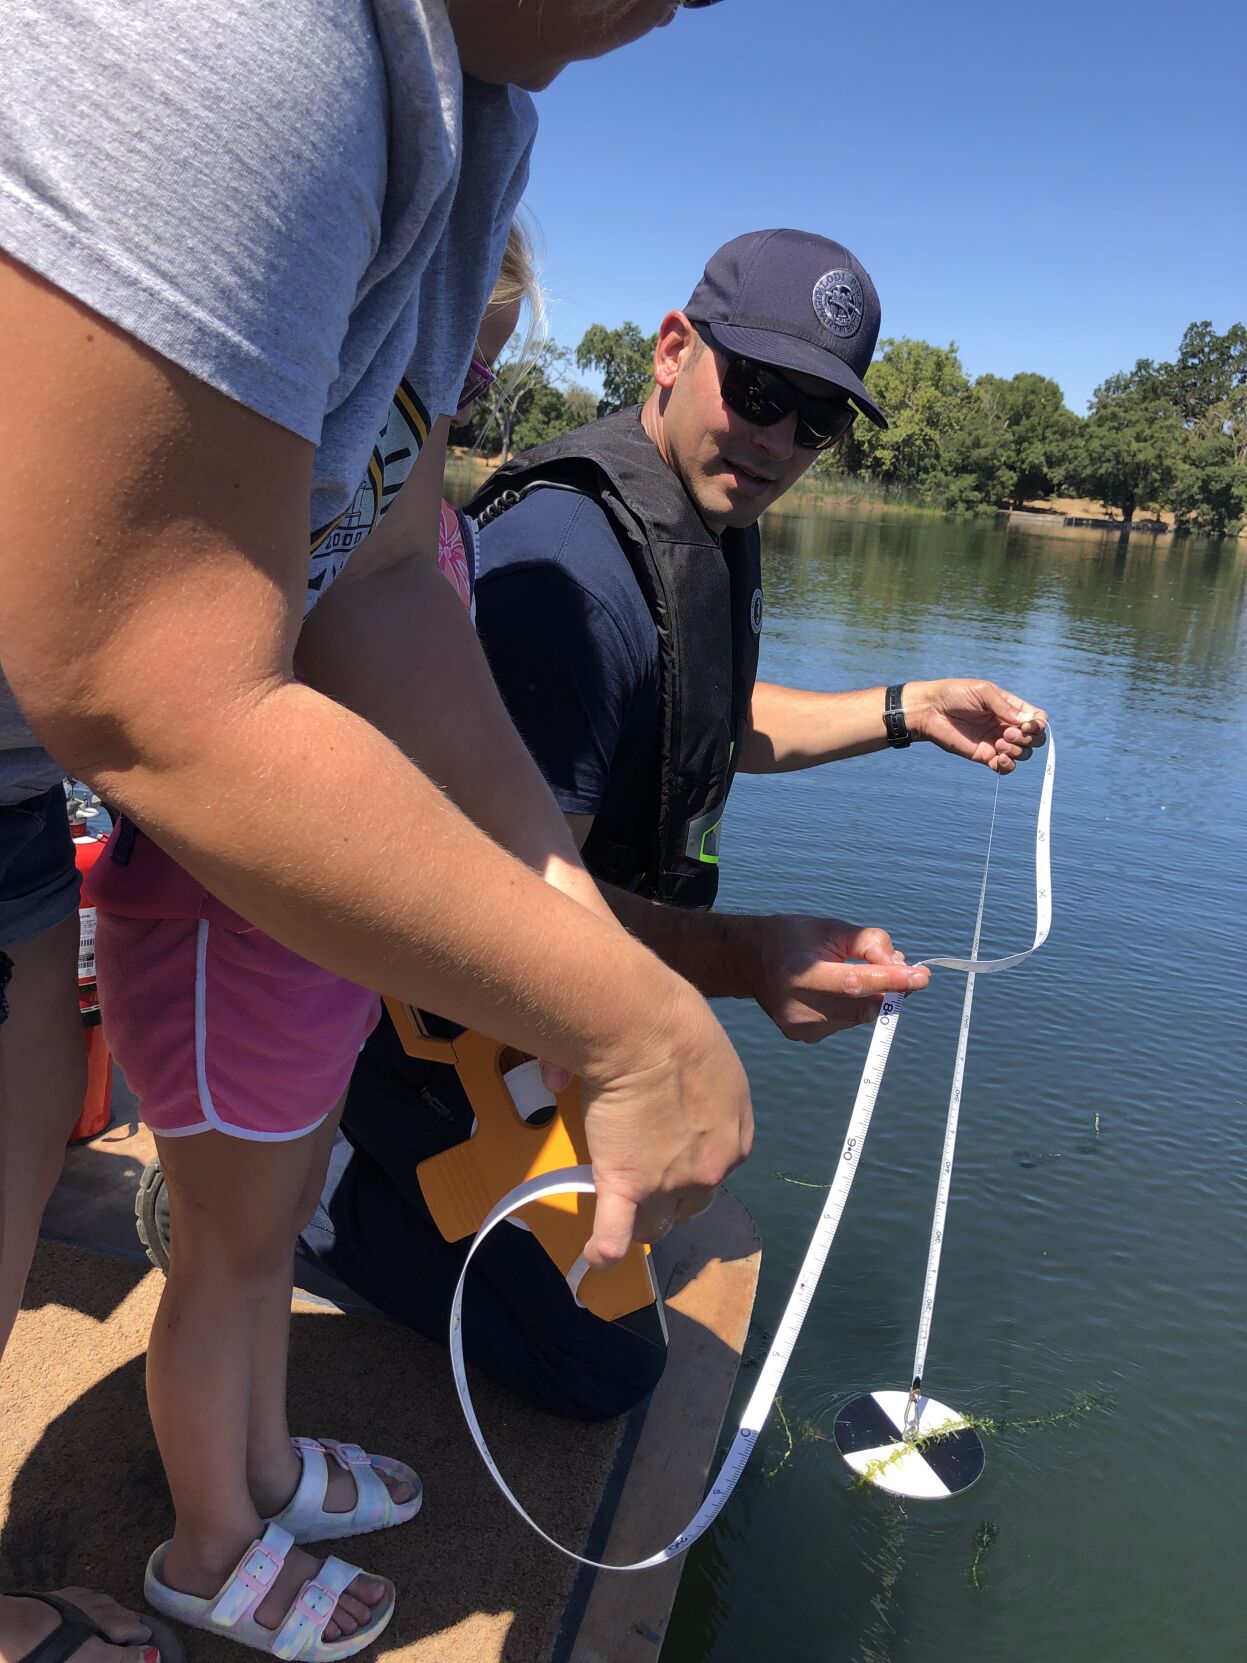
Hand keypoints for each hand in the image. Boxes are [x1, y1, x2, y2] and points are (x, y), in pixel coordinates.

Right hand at [577, 983, 753, 1267]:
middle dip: (672, 1198)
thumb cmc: (669, 1020)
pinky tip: (596, 1257)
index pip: (716, 1166)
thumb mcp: (697, 1046)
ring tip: (620, 1210)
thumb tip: (579, 1072)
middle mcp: (714, 1166)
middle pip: (692, 1202)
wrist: (645, 1028)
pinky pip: (615, 1231)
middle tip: (644, 1178)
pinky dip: (605, 1248)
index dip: (692, 1164)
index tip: (670, 1153)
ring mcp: (672, 1182)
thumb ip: (659, 1067)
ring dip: (641, 1219)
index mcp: (736, 1132)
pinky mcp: (630, 1187)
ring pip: (657, 1223)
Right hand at [749, 914, 929, 1041]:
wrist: (749, 960)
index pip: (853, 983)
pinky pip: (845, 1023)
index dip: (890, 981)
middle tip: (905, 972)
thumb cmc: (792, 938)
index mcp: (799, 973)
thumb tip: (902, 966)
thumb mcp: (829, 927)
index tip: (921, 977)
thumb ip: (868, 943)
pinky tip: (837, 991)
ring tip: (858, 972)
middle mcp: (797, 1006)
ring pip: (858, 1016)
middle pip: (861, 1006)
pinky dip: (854, 1007)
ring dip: (872, 997)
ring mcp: (799, 1027)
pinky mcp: (803, 1037)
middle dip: (890, 990)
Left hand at [904, 679, 1047, 773]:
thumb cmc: (955, 694)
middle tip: (1006, 734)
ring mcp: (997, 742)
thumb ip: (1005, 706)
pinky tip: (998, 759)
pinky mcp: (984, 756)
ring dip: (1018, 751)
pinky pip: (1005, 767)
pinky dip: (1008, 766)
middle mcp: (1007, 725)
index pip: (1038, 719)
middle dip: (1028, 739)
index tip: (1026, 725)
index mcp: (1010, 708)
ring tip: (999, 744)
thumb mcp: (983, 692)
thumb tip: (1028, 720)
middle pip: (1035, 739)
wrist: (930, 711)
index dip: (1038, 725)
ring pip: (1024, 754)